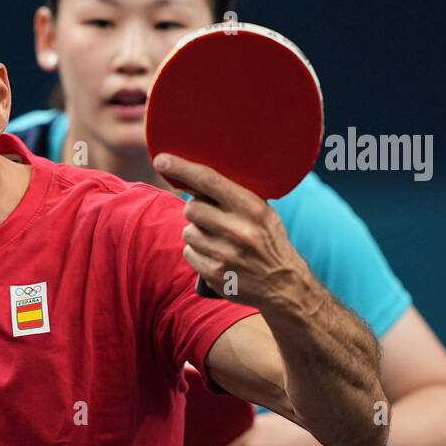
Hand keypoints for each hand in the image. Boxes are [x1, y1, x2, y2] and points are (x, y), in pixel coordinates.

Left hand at [154, 153, 313, 307]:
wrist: (284, 285)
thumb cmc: (269, 242)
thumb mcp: (263, 213)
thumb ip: (234, 197)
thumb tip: (194, 178)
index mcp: (252, 208)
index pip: (209, 180)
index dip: (182, 168)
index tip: (162, 160)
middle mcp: (238, 229)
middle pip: (191, 208)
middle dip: (196, 211)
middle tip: (212, 218)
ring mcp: (225, 253)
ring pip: (188, 232)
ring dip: (197, 234)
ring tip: (219, 240)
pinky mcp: (214, 273)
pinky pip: (189, 253)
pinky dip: (197, 253)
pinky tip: (216, 256)